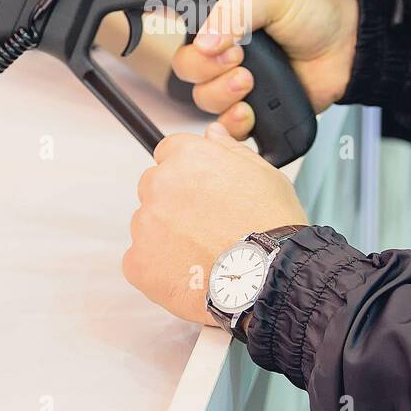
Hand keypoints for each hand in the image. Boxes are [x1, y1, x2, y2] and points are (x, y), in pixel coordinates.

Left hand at [122, 123, 306, 323]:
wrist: (268, 277)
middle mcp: (161, 185)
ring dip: (166, 235)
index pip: (169, 152)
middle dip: (174, 202)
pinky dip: (159, 268)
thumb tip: (214, 133)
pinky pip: (140, 260)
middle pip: (154, 187)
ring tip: (202, 253)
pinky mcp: (138, 261)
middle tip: (205, 225)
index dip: (187, 172)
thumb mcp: (263, 175)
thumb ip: (230, 150)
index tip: (199, 190)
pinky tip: (189, 273)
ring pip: (147, 224)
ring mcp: (146, 224)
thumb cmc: (271, 227)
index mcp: (189, 158)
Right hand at [171, 0, 359, 139]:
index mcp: (224, 28)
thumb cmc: (315, 15)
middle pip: (191, 78)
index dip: (199, 53)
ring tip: (251, 84)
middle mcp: (228, 59)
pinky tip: (249, 113)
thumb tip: (204, 42)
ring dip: (223, 97)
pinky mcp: (259, 114)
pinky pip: (231, 129)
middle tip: (241, 62)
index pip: (189, 47)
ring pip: (207, 104)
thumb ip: (233, 11)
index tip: (225, 47)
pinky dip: (234, 126)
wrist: (350, 46)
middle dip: (211, 73)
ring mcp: (242, 88)